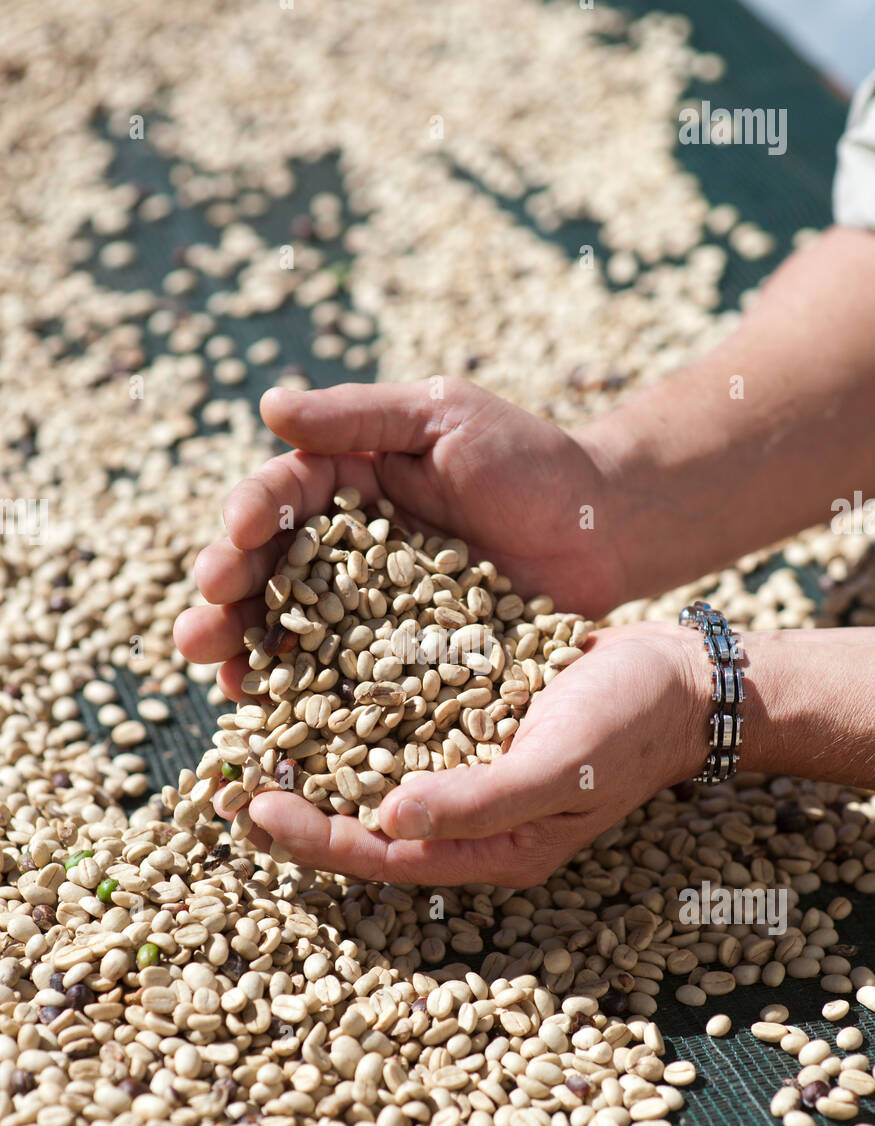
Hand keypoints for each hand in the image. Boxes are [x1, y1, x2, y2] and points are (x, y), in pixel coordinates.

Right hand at [174, 379, 631, 704]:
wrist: (602, 530)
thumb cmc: (528, 459)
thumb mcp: (443, 417)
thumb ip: (359, 417)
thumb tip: (268, 406)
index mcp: (345, 483)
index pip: (281, 497)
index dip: (250, 518)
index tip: (234, 537)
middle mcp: (345, 548)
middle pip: (269, 573)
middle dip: (227, 601)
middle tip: (198, 627)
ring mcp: (370, 608)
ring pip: (293, 631)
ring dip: (249, 653)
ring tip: (219, 675)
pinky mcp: (401, 659)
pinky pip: (345, 678)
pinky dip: (306, 697)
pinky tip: (271, 714)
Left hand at [240, 622, 705, 886]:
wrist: (678, 675)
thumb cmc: (630, 726)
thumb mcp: (562, 766)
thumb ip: (481, 800)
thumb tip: (390, 820)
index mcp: (492, 847)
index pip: (384, 858)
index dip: (316, 839)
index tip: (254, 809)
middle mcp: (471, 817)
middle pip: (366, 827)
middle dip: (299, 809)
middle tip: (227, 782)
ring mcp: (469, 769)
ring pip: (373, 777)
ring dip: (315, 761)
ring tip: (253, 732)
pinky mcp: (469, 724)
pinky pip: (398, 728)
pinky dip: (352, 715)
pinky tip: (311, 681)